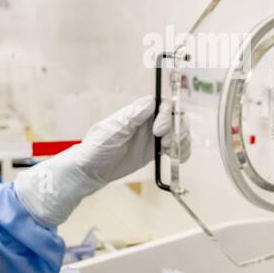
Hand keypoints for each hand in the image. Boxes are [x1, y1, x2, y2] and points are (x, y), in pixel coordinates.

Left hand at [14, 96, 189, 227]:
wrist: (91, 170)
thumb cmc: (97, 147)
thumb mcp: (111, 132)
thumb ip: (131, 118)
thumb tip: (150, 102)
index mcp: (137, 113)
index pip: (161, 104)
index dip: (166, 115)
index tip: (159, 130)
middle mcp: (147, 122)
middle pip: (174, 117)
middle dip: (176, 129)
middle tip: (164, 144)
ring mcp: (152, 136)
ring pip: (178, 131)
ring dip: (180, 140)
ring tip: (169, 152)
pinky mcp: (154, 151)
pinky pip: (175, 147)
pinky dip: (181, 151)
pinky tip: (177, 158)